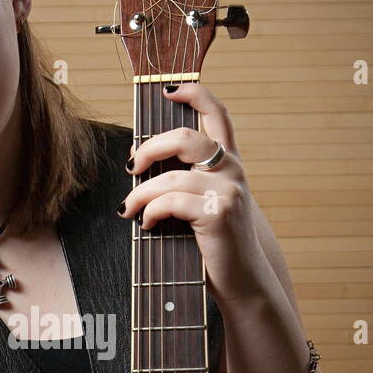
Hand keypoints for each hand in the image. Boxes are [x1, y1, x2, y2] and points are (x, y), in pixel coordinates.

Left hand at [121, 81, 274, 304]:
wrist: (242, 281)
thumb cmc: (216, 244)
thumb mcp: (206, 203)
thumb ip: (187, 179)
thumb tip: (139, 161)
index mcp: (230, 163)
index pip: (218, 114)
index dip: (194, 93)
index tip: (169, 90)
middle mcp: (232, 171)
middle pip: (183, 139)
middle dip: (148, 149)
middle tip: (131, 167)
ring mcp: (227, 192)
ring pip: (169, 177)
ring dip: (139, 194)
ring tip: (129, 209)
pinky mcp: (217, 214)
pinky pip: (169, 202)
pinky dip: (149, 212)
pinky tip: (145, 224)